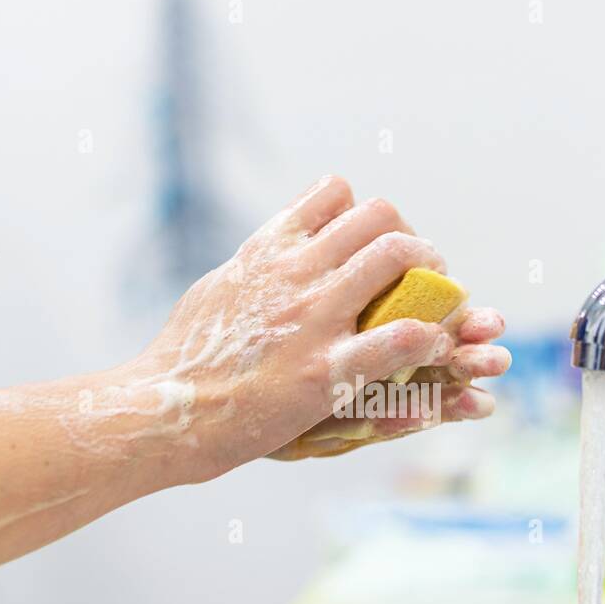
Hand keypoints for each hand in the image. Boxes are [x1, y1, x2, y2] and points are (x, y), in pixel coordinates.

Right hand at [126, 176, 510, 478]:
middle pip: (381, 217)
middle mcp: (295, 271)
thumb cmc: (184, 358)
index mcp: (268, 250)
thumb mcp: (217, 288)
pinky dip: (429, 336)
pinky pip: (400, 337)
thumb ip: (256, 264)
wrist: (164, 410)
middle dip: (412, 240)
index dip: (364, 214)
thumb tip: (274, 247)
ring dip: (433, 276)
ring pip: (399, 256)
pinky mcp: (326, 371)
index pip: (334, 193)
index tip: (373, 246)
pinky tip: (434, 348)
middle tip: (423, 276)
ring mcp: (313, 318)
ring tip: (440, 306)